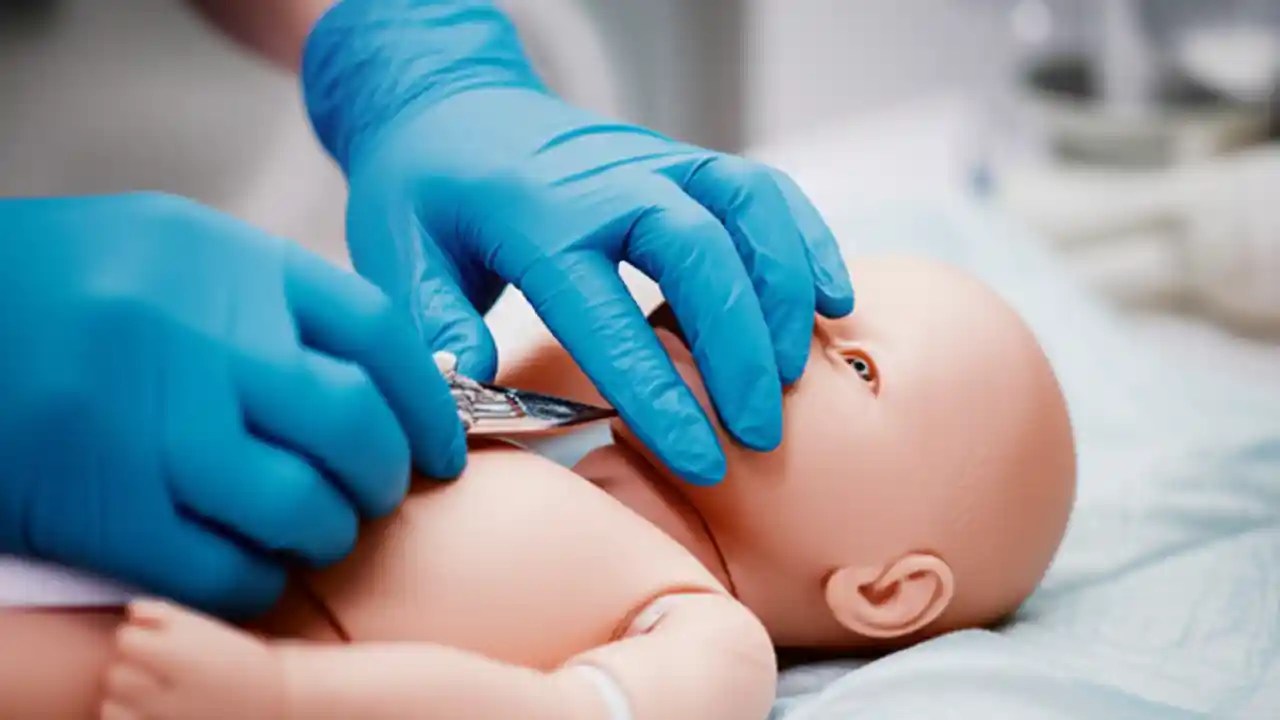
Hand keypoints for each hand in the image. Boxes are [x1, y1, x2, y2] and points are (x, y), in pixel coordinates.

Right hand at [0, 193, 463, 615]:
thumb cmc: (57, 284)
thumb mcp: (174, 249)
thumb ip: (272, 301)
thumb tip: (376, 374)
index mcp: (228, 265)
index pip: (378, 334)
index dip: (428, 402)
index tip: (438, 444)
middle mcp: (203, 340)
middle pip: (355, 427)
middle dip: (384, 474)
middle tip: (375, 490)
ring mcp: (154, 427)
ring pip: (303, 508)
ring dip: (326, 531)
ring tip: (311, 526)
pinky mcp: (106, 510)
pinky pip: (227, 570)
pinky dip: (257, 579)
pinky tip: (248, 561)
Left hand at [303, 0, 852, 483]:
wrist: (448, 106)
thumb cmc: (422, 189)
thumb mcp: (393, 254)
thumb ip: (432, 323)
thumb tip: (473, 389)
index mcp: (536, 215)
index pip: (607, 311)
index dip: (657, 391)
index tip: (698, 457)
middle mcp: (610, 181)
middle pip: (701, 253)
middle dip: (740, 347)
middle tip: (760, 430)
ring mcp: (655, 162)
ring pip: (748, 210)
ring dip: (784, 292)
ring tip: (799, 376)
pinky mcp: (682, 161)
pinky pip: (763, 189)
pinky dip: (804, 239)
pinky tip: (828, 299)